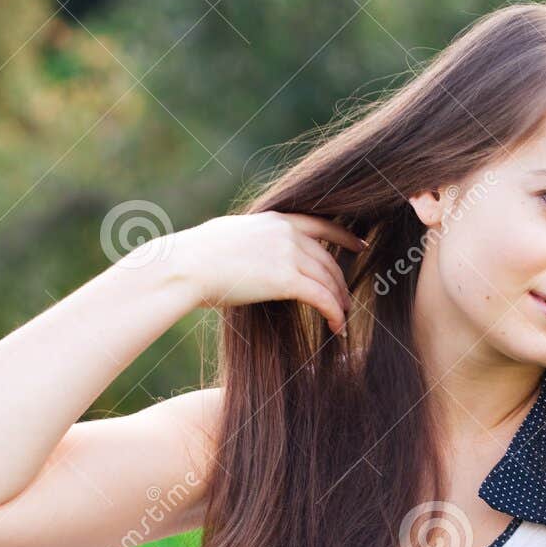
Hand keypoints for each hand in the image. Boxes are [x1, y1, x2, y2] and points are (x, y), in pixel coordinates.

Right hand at [171, 210, 365, 337]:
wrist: (186, 266)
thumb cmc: (195, 257)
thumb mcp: (227, 236)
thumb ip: (249, 239)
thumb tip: (244, 247)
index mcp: (274, 219)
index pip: (321, 224)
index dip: (344, 236)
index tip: (360, 245)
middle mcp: (287, 233)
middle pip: (328, 258)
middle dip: (341, 281)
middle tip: (348, 300)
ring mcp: (288, 254)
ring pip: (328, 279)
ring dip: (340, 301)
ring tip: (344, 318)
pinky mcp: (286, 280)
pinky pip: (322, 298)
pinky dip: (334, 314)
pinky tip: (338, 327)